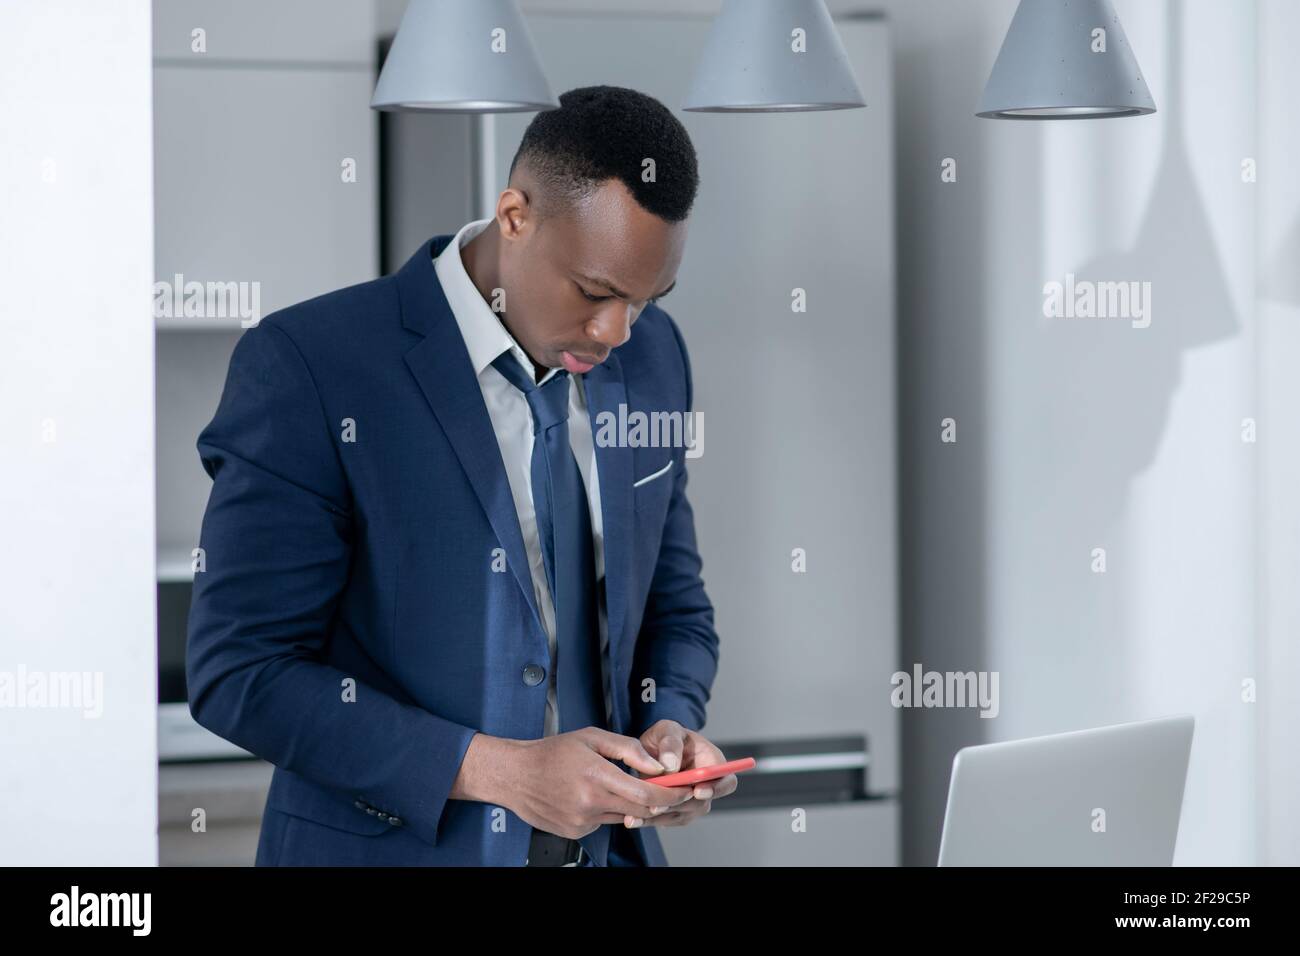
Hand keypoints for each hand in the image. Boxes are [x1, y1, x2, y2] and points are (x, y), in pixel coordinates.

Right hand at [506, 728, 694, 840]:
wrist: (515, 775)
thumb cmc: (552, 753)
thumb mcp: (592, 737)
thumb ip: (628, 749)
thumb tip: (657, 764)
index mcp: (595, 775)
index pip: (644, 793)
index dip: (669, 794)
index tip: (683, 790)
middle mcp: (589, 802)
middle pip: (640, 810)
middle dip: (660, 802)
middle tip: (670, 791)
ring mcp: (582, 821)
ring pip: (623, 817)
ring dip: (632, 805)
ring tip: (619, 785)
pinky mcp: (576, 832)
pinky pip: (604, 823)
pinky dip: (608, 810)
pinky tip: (592, 795)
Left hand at [625, 720, 737, 828]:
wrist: (652, 750)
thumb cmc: (666, 737)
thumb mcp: (668, 730)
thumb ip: (670, 743)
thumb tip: (670, 765)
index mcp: (712, 763)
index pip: (727, 781)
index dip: (717, 789)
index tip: (698, 790)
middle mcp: (706, 786)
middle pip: (702, 804)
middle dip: (678, 805)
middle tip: (657, 806)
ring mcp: (692, 802)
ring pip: (681, 815)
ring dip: (661, 816)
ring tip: (637, 814)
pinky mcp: (675, 812)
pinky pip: (665, 820)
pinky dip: (649, 821)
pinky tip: (632, 819)